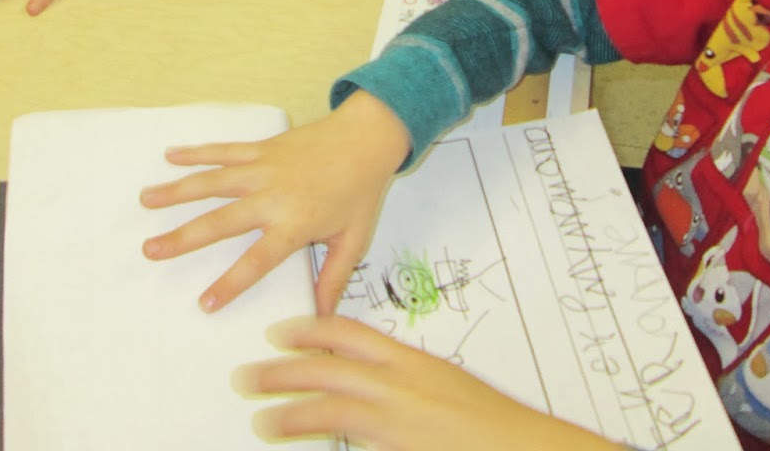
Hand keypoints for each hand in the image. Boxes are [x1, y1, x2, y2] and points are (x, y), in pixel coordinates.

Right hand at [140, 91, 410, 313]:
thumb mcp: (353, 240)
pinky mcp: (262, 147)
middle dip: (184, 237)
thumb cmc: (360, 191)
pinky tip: (169, 155)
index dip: (231, 282)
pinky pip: (224, 150)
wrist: (367, 137)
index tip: (204, 303)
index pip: (257, 260)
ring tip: (145, 200)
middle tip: (150, 250)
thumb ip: (333, 278)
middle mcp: (272, 196)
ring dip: (177, 190)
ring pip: (213, 181)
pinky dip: (196, 152)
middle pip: (222, 221)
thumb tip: (322, 318)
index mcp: (294, 223)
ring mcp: (263, 168)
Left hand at [237, 315, 618, 450]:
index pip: (350, 333)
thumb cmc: (490, 424)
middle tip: (248, 374)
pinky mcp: (395, 443)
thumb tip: (369, 388)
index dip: (310, 330)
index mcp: (411, 360)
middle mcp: (399, 381)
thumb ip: (407, 385)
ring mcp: (396, 415)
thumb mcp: (444, 388)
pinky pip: (345, 437)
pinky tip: (292, 441)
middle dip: (283, 369)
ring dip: (287, 410)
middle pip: (327, 365)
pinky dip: (316, 438)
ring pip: (327, 405)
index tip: (280, 332)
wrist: (520, 445)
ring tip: (260, 417)